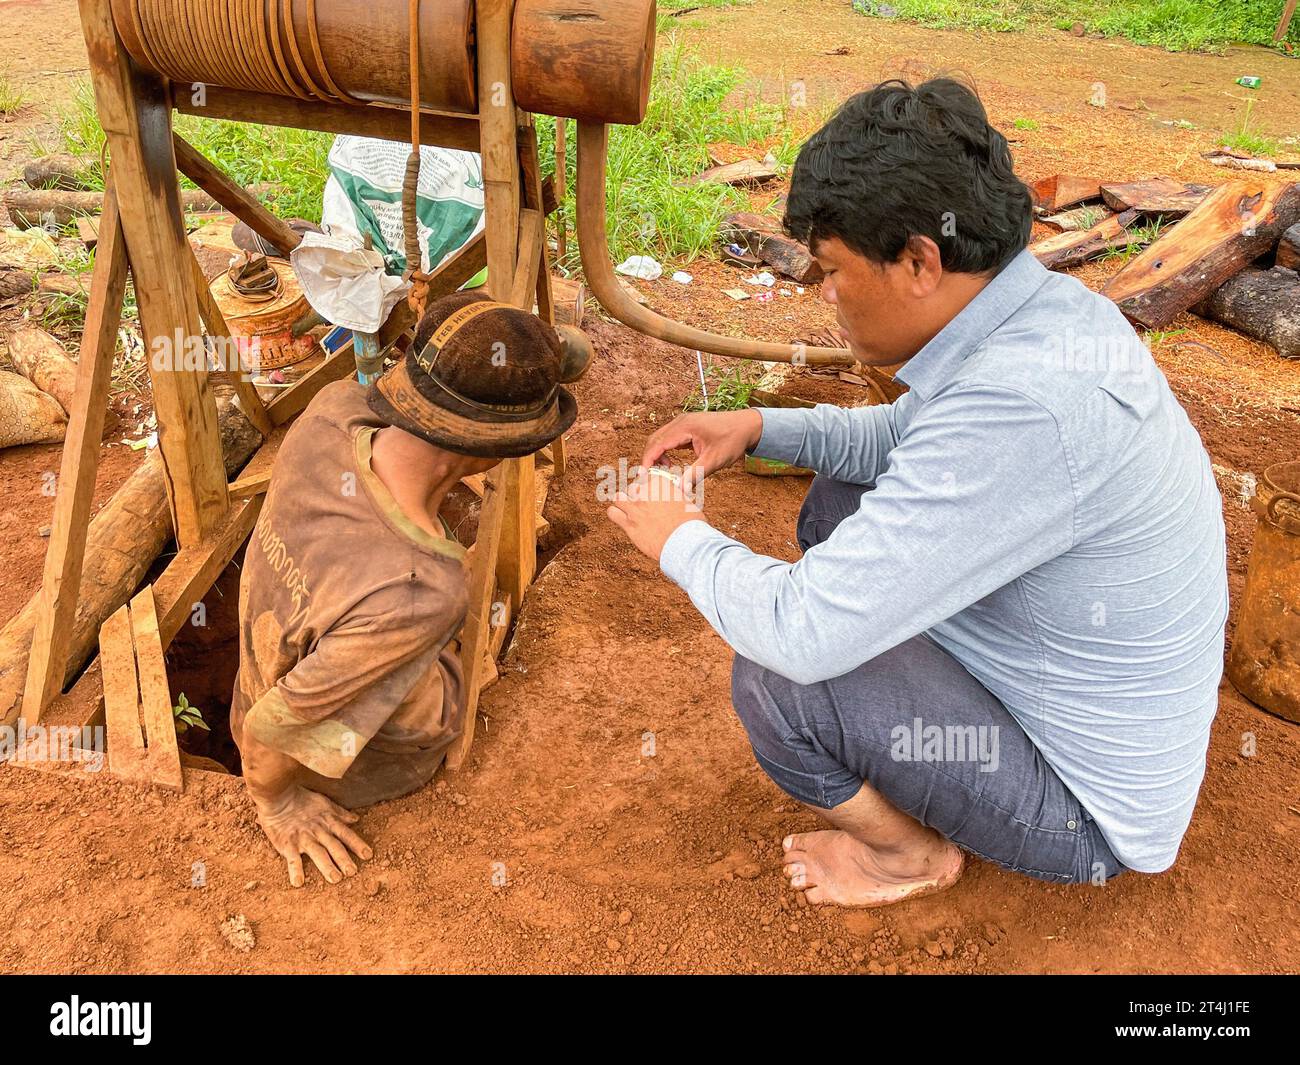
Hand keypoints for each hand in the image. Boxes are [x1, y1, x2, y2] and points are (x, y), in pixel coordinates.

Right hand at [255, 785, 372, 886]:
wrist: (279, 795)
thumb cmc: (302, 799)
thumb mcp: (325, 803)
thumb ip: (340, 813)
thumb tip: (355, 818)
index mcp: (328, 822)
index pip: (346, 834)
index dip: (357, 844)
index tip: (368, 855)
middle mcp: (318, 831)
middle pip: (334, 846)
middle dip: (344, 859)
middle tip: (353, 872)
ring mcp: (303, 838)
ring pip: (317, 853)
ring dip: (327, 866)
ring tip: (336, 879)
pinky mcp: (287, 844)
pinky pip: (292, 858)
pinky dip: (295, 870)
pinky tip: (299, 882)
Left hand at [607, 470, 705, 562]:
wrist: (685, 543)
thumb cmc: (690, 524)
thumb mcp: (688, 502)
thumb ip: (679, 493)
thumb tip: (682, 487)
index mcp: (660, 483)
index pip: (648, 476)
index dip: (650, 485)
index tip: (654, 493)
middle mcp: (645, 492)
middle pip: (633, 487)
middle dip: (638, 495)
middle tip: (645, 505)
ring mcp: (635, 507)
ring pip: (618, 497)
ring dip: (623, 502)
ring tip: (630, 509)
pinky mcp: (629, 524)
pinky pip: (612, 512)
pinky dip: (615, 514)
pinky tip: (622, 518)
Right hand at [639, 409, 762, 491]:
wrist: (748, 426)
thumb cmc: (733, 440)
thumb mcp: (714, 461)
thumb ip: (694, 475)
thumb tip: (679, 490)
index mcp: (684, 427)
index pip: (657, 444)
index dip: (647, 461)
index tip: (643, 477)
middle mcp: (680, 422)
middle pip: (654, 441)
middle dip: (649, 460)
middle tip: (649, 479)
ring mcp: (683, 423)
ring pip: (660, 439)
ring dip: (657, 456)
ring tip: (663, 473)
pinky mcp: (687, 428)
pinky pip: (669, 439)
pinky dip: (665, 452)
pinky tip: (671, 465)